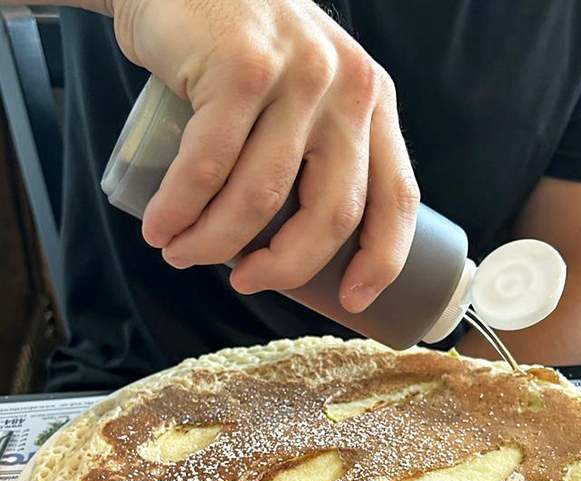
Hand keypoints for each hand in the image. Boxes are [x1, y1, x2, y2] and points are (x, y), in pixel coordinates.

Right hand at [107, 0, 418, 311]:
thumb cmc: (244, 56)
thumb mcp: (307, 95)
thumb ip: (320, 151)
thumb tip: (307, 251)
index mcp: (374, 103)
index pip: (396, 198)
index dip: (380, 261)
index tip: (350, 301)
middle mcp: (348, 88)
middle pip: (330, 215)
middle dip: (284, 268)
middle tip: (245, 283)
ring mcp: (298, 75)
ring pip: (261, 198)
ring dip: (214, 244)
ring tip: (180, 253)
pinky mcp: (241, 67)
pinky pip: (209, 167)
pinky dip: (180, 210)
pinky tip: (162, 229)